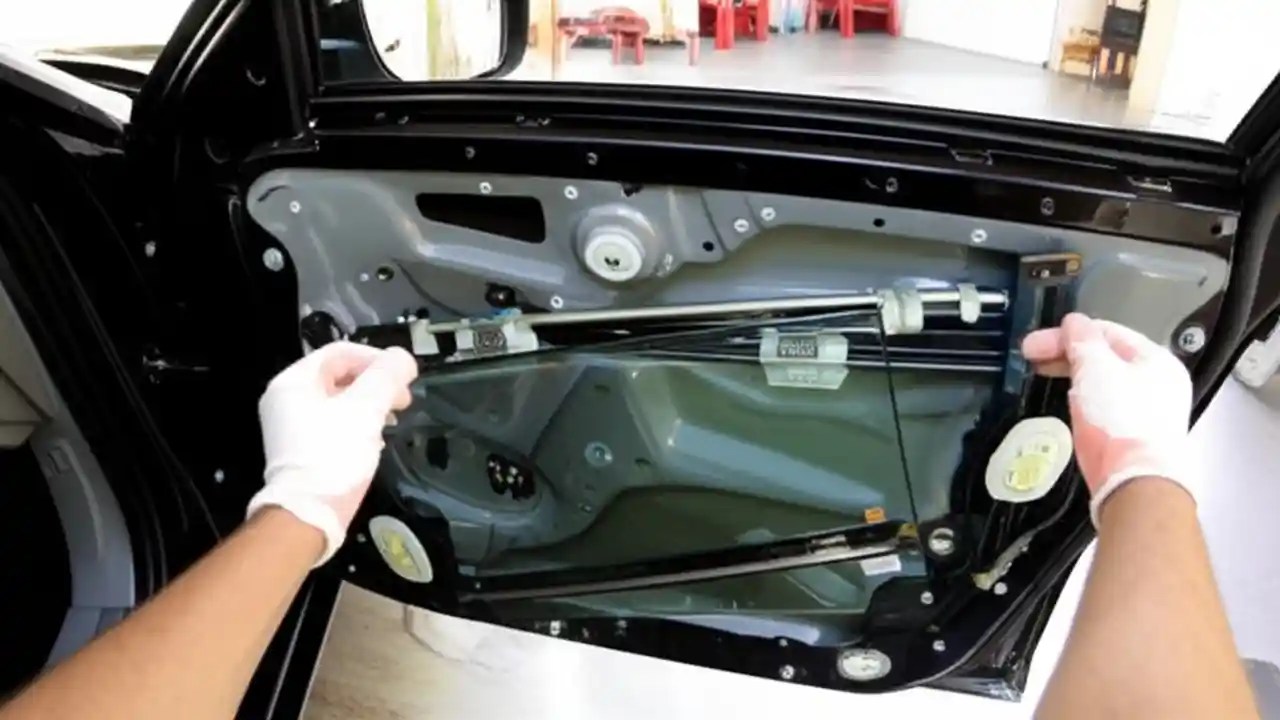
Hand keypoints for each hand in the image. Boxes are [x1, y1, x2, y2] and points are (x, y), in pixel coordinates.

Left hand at [247, 342, 417, 564]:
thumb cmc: (333, 457)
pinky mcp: (304, 449)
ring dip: (371, 404)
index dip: (376, 358)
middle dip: (377, 383)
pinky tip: (377, 438)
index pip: (340, 352)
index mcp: (294, 383)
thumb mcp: (366, 410)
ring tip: (393, 418)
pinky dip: (360, 424)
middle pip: (340, 375)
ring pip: (341, 401)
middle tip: (404, 398)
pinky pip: (336, 424)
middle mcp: (288, 400)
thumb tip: (403, 358)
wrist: (308, 516)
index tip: (405, 376)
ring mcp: (293, 427)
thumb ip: (387, 377)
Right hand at [1022, 313, 1194, 524]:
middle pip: (1107, 357)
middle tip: (1033, 360)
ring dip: (1076, 378)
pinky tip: (1072, 408)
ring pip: (1106, 383)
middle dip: (1068, 356)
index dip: (1066, 334)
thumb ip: (1082, 341)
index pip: (1107, 332)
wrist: (1136, 485)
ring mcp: (1150, 413)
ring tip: (1050, 381)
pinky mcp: (1136, 438)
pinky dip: (1086, 403)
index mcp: (1157, 360)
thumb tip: (1074, 323)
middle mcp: (1159, 384)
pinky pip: (1108, 409)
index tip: (1033, 344)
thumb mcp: (1095, 370)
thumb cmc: (1120, 424)